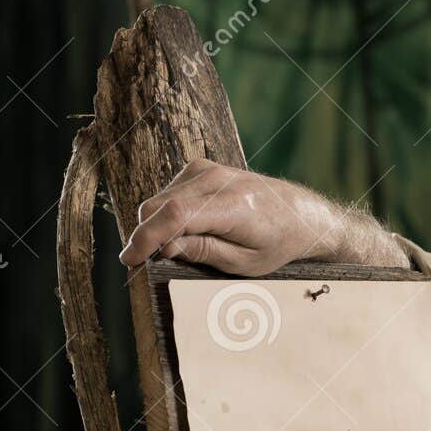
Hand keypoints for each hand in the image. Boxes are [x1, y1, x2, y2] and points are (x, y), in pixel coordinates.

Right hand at [117, 158, 404, 275]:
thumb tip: (164, 247)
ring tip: (170, 249)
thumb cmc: (277, 244)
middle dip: (145, 236)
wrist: (301, 216)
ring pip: (159, 198)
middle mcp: (219, 180)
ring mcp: (209, 169)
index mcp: (233, 205)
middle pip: (159, 205)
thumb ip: (203, 252)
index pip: (175, 216)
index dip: (146, 238)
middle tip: (144, 263)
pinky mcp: (203, 167)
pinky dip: (166, 212)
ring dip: (155, 225)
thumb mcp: (245, 263)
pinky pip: (169, 191)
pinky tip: (183, 230)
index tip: (129, 259)